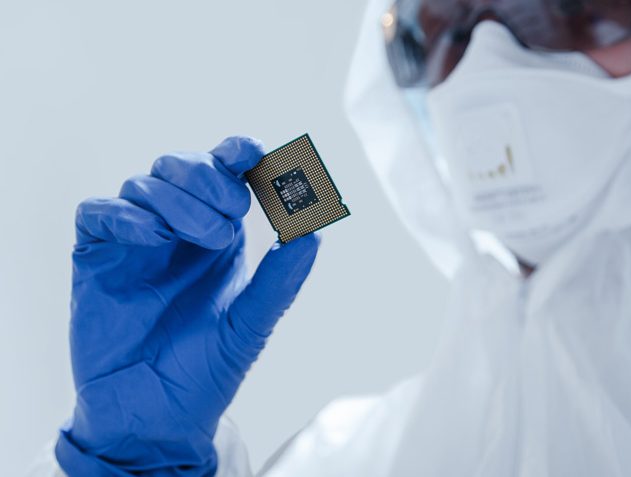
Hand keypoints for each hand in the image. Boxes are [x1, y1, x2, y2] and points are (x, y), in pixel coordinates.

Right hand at [55, 136, 319, 475]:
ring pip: (144, 183)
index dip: (237, 152)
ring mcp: (134, 241)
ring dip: (178, 201)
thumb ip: (280, 279)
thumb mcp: (251, 324)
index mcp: (218, 234)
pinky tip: (154, 237)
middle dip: (208, 178)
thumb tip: (315, 231)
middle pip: (182, 165)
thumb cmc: (205, 369)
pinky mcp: (96, 257)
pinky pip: (99, 212)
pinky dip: (126, 215)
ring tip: (207, 240)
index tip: (255, 152)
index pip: (224, 173)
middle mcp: (175, 229)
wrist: (156, 415)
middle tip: (233, 215)